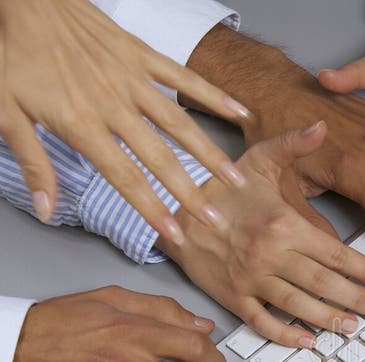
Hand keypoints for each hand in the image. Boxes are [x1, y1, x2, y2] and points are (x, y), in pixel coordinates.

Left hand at [0, 0, 251, 242]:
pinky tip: (239, 111)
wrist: (26, 0)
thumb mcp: (7, 113)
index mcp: (82, 123)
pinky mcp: (142, 56)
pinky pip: (184, 78)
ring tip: (235, 179)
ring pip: (180, 124)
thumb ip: (33, 163)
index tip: (175, 233)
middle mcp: (115, 105)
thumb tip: (46, 209)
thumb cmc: (13, 53)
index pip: (125, 177)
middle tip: (216, 219)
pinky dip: (214, 95)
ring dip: (210, 154)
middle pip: (161, 158)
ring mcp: (132, 80)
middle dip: (191, 193)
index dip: (152, 209)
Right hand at [160, 123, 364, 347]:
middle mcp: (270, 255)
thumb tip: (324, 125)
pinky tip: (308, 342)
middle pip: (324, 284)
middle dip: (357, 299)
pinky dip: (285, 336)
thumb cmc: (221, 186)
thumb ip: (296, 144)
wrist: (172, 210)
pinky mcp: (232, 296)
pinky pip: (262, 322)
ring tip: (354, 327)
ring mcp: (251, 279)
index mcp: (284, 224)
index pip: (337, 253)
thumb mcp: (260, 158)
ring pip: (298, 306)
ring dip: (329, 320)